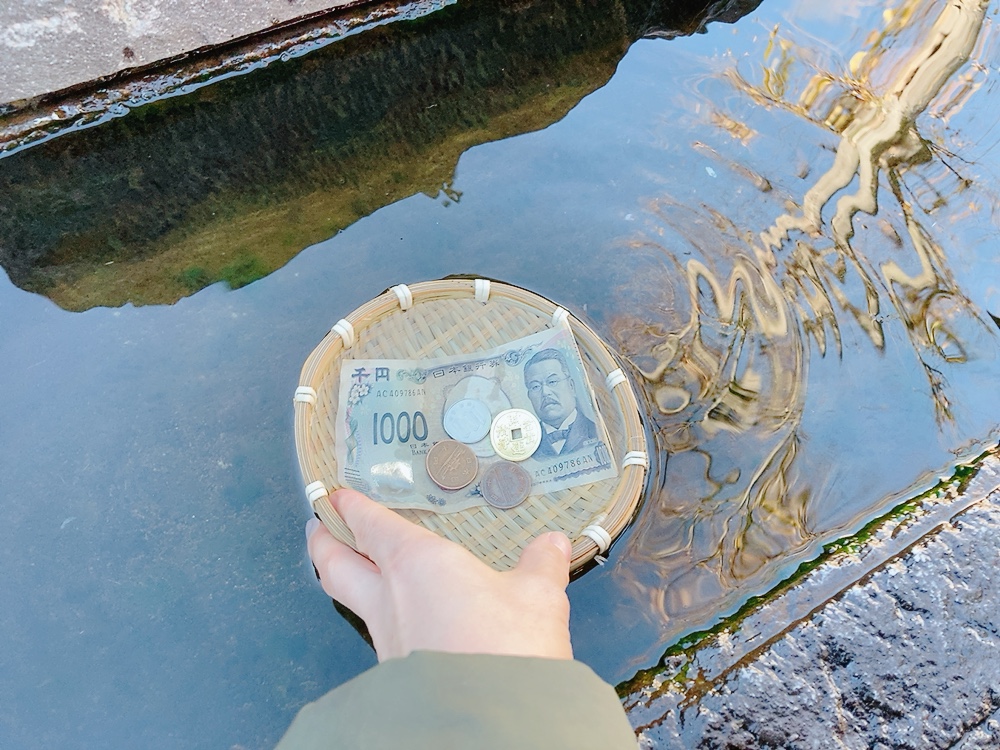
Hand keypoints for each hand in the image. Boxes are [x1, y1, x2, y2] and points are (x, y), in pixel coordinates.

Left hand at [306, 489, 573, 661]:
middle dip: (323, 540)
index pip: (367, 523)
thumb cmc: (506, 647)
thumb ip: (540, 564)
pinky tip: (404, 618)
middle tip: (320, 525)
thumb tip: (552, 543)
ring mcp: (387, 639)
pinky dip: (379, 614)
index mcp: (413, 561)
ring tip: (359, 567)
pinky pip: (378, 632)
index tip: (338, 495)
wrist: (492, 722)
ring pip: (349, 599)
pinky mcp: (396, 673)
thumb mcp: (537, 596)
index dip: (349, 506)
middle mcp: (388, 598)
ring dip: (346, 578)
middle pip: (334, 563)